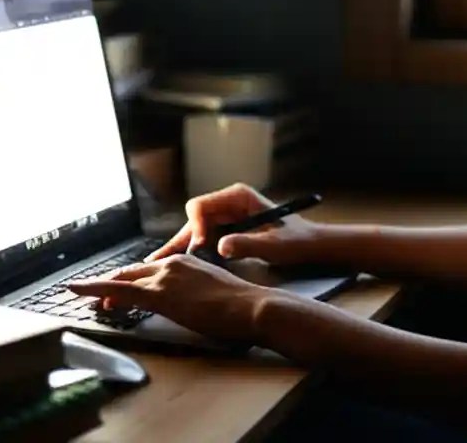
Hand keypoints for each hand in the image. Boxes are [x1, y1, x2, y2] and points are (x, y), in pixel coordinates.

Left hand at [67, 254, 273, 344]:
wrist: (251, 307)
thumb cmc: (240, 306)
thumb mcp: (213, 290)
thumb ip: (194, 291)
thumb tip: (187, 302)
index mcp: (185, 261)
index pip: (149, 268)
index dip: (130, 279)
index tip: (118, 287)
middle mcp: (171, 264)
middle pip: (131, 272)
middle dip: (110, 283)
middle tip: (91, 292)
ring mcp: (164, 278)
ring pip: (121, 280)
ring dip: (99, 288)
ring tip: (77, 291)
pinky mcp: (159, 295)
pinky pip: (119, 291)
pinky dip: (95, 289)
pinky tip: (78, 290)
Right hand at [145, 183, 325, 265]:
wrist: (309, 245)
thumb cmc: (296, 240)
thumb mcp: (274, 244)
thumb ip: (247, 244)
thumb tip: (220, 247)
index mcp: (237, 197)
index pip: (201, 206)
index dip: (195, 226)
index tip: (200, 247)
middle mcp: (226, 204)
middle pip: (192, 220)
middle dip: (178, 241)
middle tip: (158, 262)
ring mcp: (225, 218)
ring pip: (194, 232)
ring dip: (180, 249)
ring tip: (157, 267)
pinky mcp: (225, 232)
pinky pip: (202, 241)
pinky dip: (191, 254)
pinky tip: (176, 269)